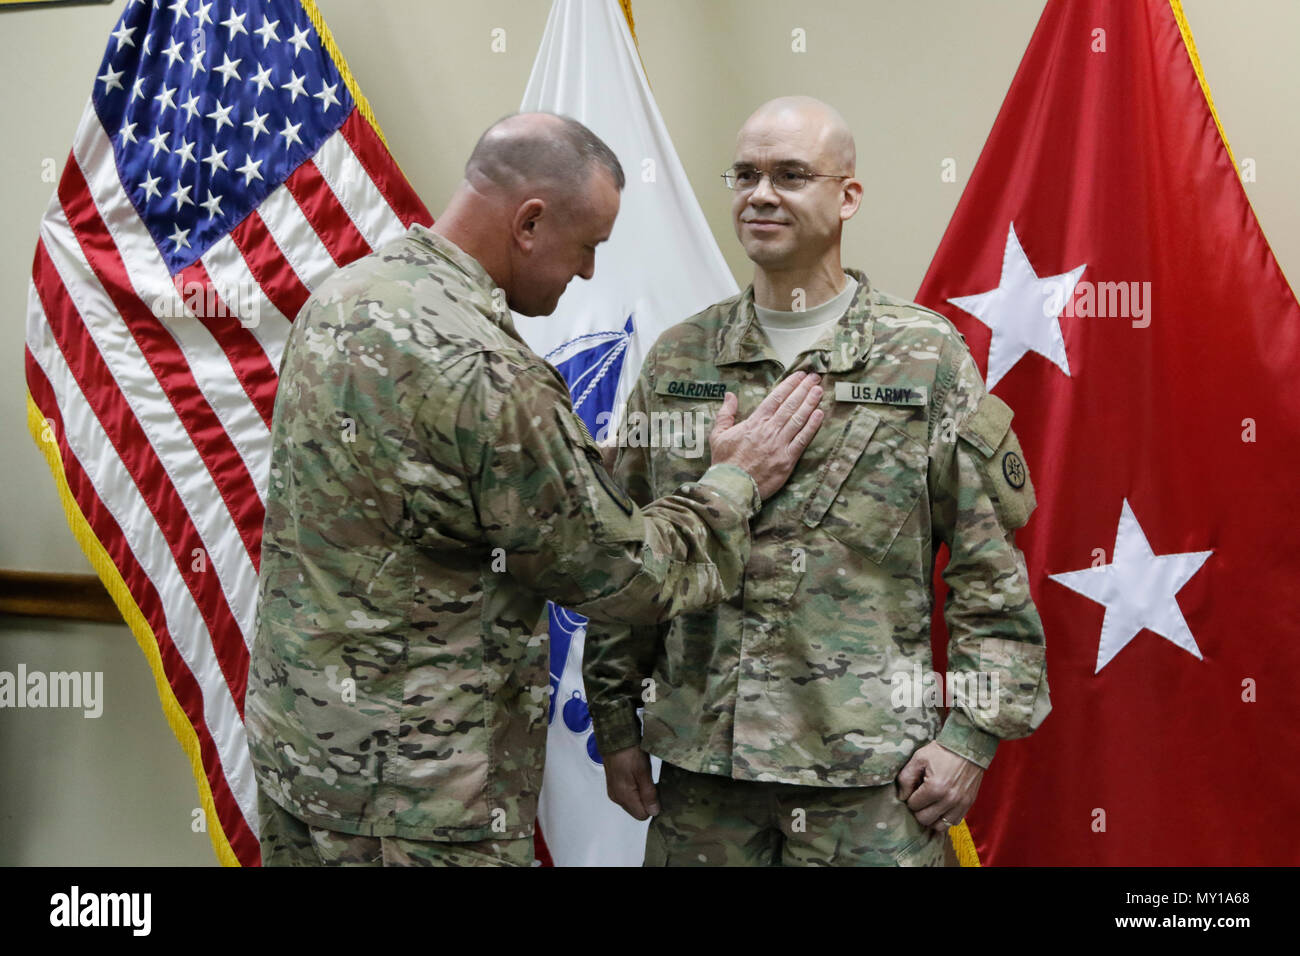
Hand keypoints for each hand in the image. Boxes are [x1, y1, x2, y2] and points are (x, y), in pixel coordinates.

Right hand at [602, 745, 658, 819]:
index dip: (652, 805)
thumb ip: (649, 794)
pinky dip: (635, 788)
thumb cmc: (629, 753)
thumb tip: (654, 812)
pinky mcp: (614, 784)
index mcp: (623, 796)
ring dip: (641, 793)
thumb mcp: (643, 772)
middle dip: (647, 800)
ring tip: (644, 776)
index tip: (656, 789)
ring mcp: (614, 791)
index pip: (642, 815)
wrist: (614, 737)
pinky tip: (637, 774)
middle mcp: (617, 797)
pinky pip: (628, 794)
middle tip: (650, 780)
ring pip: (633, 802)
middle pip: (637, 810)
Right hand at [709, 371, 824, 500]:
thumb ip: (725, 413)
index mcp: (754, 422)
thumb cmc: (724, 462)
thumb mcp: (718, 435)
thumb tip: (730, 395)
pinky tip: (820, 414)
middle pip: (790, 405)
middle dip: (804, 389)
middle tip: (815, 377)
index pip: (775, 398)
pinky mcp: (788, 460)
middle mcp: (769, 430)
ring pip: (798, 419)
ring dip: (810, 403)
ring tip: (819, 390)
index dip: (789, 384)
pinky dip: (812, 426)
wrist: (731, 487)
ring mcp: (780, 445)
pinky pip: (802, 440)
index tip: (799, 375)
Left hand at [896, 741, 984, 831]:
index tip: (913, 790)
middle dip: (918, 810)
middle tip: (919, 799)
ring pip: (939, 826)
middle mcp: (949, 799)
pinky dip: (945, 818)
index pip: (913, 806)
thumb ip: (906, 778)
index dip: (910, 798)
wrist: (967, 747)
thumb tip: (902, 796)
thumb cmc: (941, 751)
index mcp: (935, 787)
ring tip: (929, 806)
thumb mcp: (918, 758)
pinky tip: (941, 808)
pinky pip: (953, 822)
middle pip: (924, 819)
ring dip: (931, 818)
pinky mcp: (968, 804)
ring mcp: (960, 803)